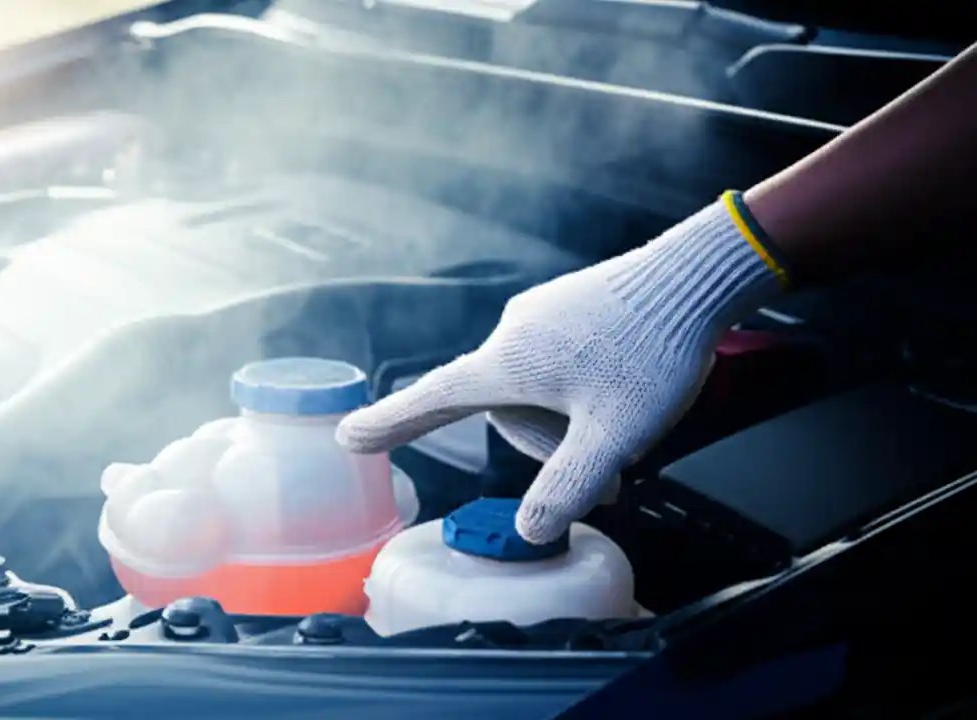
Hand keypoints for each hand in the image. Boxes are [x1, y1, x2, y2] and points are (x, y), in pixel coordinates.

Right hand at [337, 195, 785, 542]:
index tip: (348, 438)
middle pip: (503, 410)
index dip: (389, 424)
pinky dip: (578, 391)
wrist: (695, 276)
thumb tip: (528, 532)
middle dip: (548, 447)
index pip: (432, 400)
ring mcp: (539, 317)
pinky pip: (554, 360)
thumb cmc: (653, 351)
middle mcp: (512, 335)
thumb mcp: (614, 435)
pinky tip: (621, 391)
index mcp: (509, 364)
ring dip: (568, 421)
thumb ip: (568, 485)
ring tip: (624, 430)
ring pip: (533, 388)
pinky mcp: (566, 308)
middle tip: (610, 477)